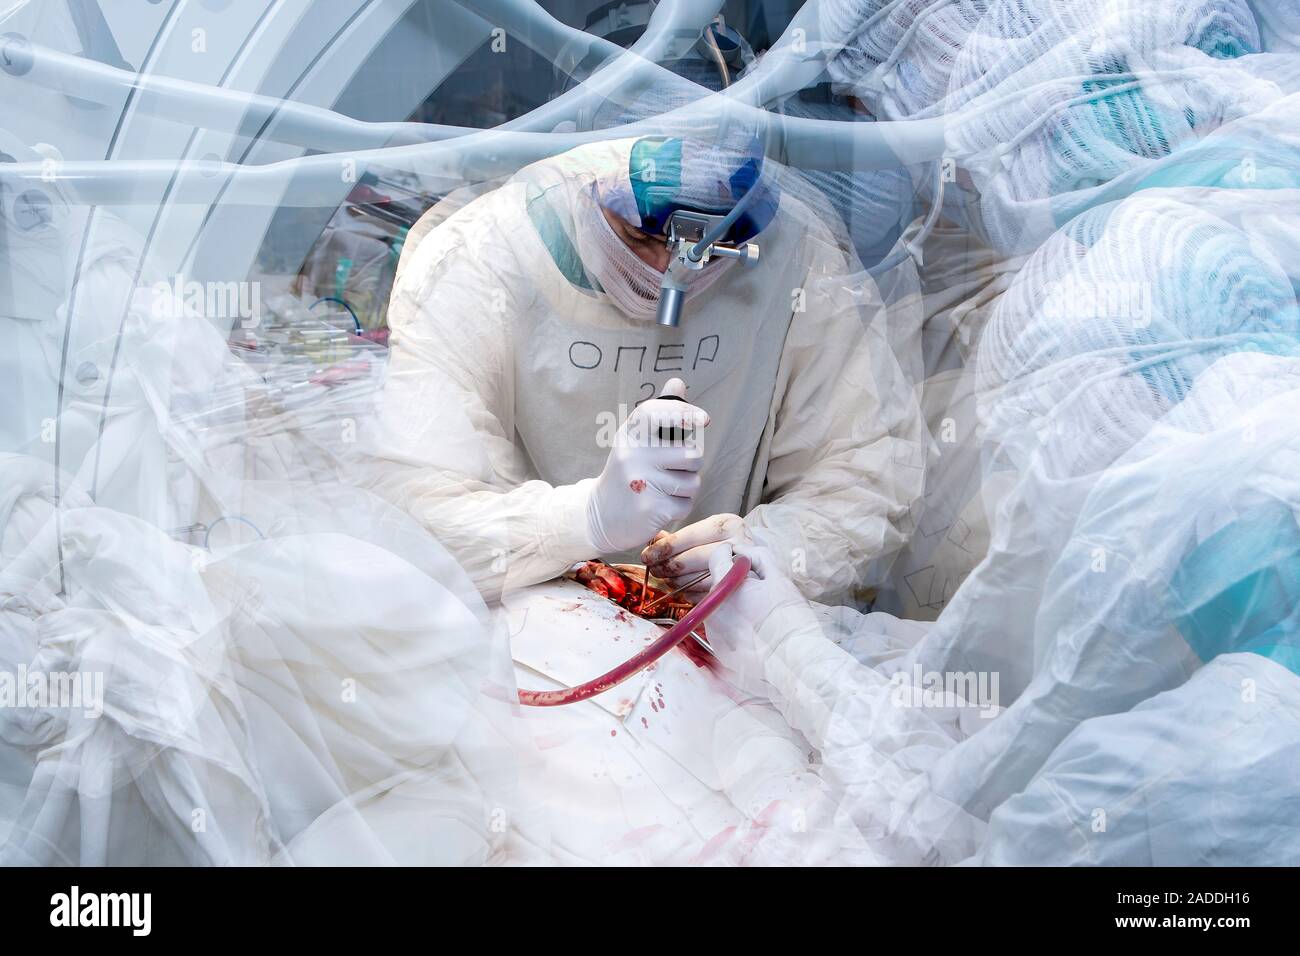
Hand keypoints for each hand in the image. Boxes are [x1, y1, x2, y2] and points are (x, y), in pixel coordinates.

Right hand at [583, 395, 709, 553]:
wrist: (602, 517)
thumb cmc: (629, 472)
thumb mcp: (637, 441)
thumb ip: (660, 413)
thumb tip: (678, 382)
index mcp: (630, 434)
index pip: (655, 412)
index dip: (683, 412)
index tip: (703, 420)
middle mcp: (632, 455)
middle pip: (691, 453)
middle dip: (691, 465)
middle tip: (670, 471)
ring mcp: (641, 482)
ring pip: (693, 481)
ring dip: (686, 488)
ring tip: (663, 489)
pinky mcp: (651, 507)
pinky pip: (686, 503)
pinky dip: (680, 507)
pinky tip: (661, 507)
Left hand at [641, 513, 750, 593]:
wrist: (755, 558)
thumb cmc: (726, 542)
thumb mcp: (707, 531)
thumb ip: (681, 536)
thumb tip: (654, 540)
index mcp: (729, 524)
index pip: (690, 536)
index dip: (666, 548)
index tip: (648, 555)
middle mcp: (738, 543)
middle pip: (694, 558)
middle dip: (669, 566)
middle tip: (655, 570)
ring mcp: (740, 567)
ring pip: (699, 579)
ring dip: (678, 582)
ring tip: (667, 580)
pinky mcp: (738, 588)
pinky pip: (707, 594)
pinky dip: (691, 594)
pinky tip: (683, 590)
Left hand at [705, 543, 809, 689]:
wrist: (793, 665)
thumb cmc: (789, 620)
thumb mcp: (779, 580)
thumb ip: (758, 558)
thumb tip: (743, 550)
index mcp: (725, 588)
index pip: (717, 558)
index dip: (730, 552)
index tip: (742, 556)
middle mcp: (712, 609)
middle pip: (719, 585)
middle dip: (736, 582)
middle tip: (761, 590)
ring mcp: (713, 632)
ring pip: (720, 607)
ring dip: (735, 605)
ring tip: (761, 615)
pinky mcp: (719, 651)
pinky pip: (723, 629)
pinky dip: (735, 626)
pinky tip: (756, 633)